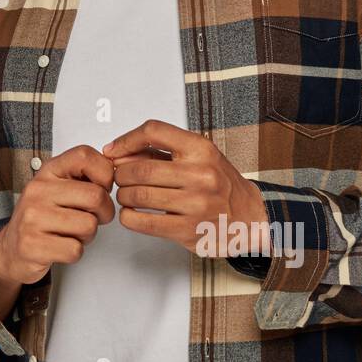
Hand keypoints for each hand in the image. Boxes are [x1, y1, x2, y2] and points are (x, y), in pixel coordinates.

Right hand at [0, 145, 115, 286]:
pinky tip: (61, 246)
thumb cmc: (43, 217)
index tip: (102, 187)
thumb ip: (83, 177)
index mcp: (48, 171)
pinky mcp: (32, 245)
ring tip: (72, 232)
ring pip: (89, 226)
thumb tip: (117, 173)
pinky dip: (75, 252)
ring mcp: (32, 217)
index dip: (105, 173)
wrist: (11, 248)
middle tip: (94, 217)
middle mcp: (38, 190)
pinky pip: (75, 250)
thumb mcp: (58, 187)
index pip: (85, 156)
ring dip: (88, 235)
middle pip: (96, 196)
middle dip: (104, 212)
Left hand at [102, 119, 269, 257]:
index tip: (112, 151)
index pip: (153, 131)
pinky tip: (131, 214)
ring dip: (123, 196)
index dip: (125, 140)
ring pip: (138, 196)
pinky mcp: (188, 230)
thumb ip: (158, 152)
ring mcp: (196, 204)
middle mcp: (201, 174)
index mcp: (202, 149)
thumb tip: (115, 154)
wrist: (249, 218)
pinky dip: (128, 217)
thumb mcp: (196, 157)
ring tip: (126, 196)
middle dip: (120, 174)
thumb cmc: (217, 184)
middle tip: (119, 179)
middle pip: (140, 169)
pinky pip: (143, 222)